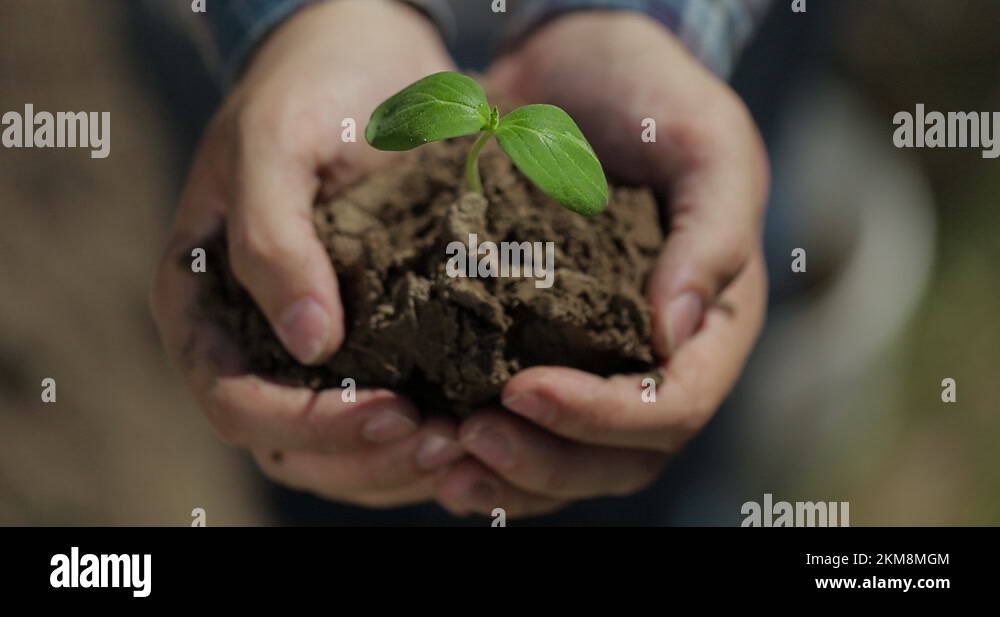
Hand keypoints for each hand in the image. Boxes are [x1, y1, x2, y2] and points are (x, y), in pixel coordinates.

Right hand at [151, 0, 465, 507]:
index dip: (309, 425)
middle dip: (368, 456)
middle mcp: (257, 343)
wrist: (371, 61)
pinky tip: (481, 420)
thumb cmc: (308, 89)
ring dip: (405, 462)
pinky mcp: (379, 342)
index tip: (392, 411)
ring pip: (346, 451)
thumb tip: (307, 344)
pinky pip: (392, 417)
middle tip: (448, 440)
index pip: (238, 403)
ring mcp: (319, 350)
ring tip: (471, 439)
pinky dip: (434, 433)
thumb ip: (271, 240)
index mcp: (207, 307)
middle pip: (295, 448)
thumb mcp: (273, 143)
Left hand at [436, 11, 769, 516]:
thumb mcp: (705, 143)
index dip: (604, 416)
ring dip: (505, 473)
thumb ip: (712, 234)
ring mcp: (598, 363)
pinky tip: (430, 440)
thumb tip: (675, 335)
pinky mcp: (539, 351)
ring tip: (438, 459)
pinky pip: (523, 426)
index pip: (673, 406)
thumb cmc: (653, 97)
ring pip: (568, 460)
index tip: (523, 390)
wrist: (572, 69)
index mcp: (711, 324)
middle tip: (467, 439)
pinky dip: (481, 447)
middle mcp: (656, 360)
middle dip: (544, 461)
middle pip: (619, 458)